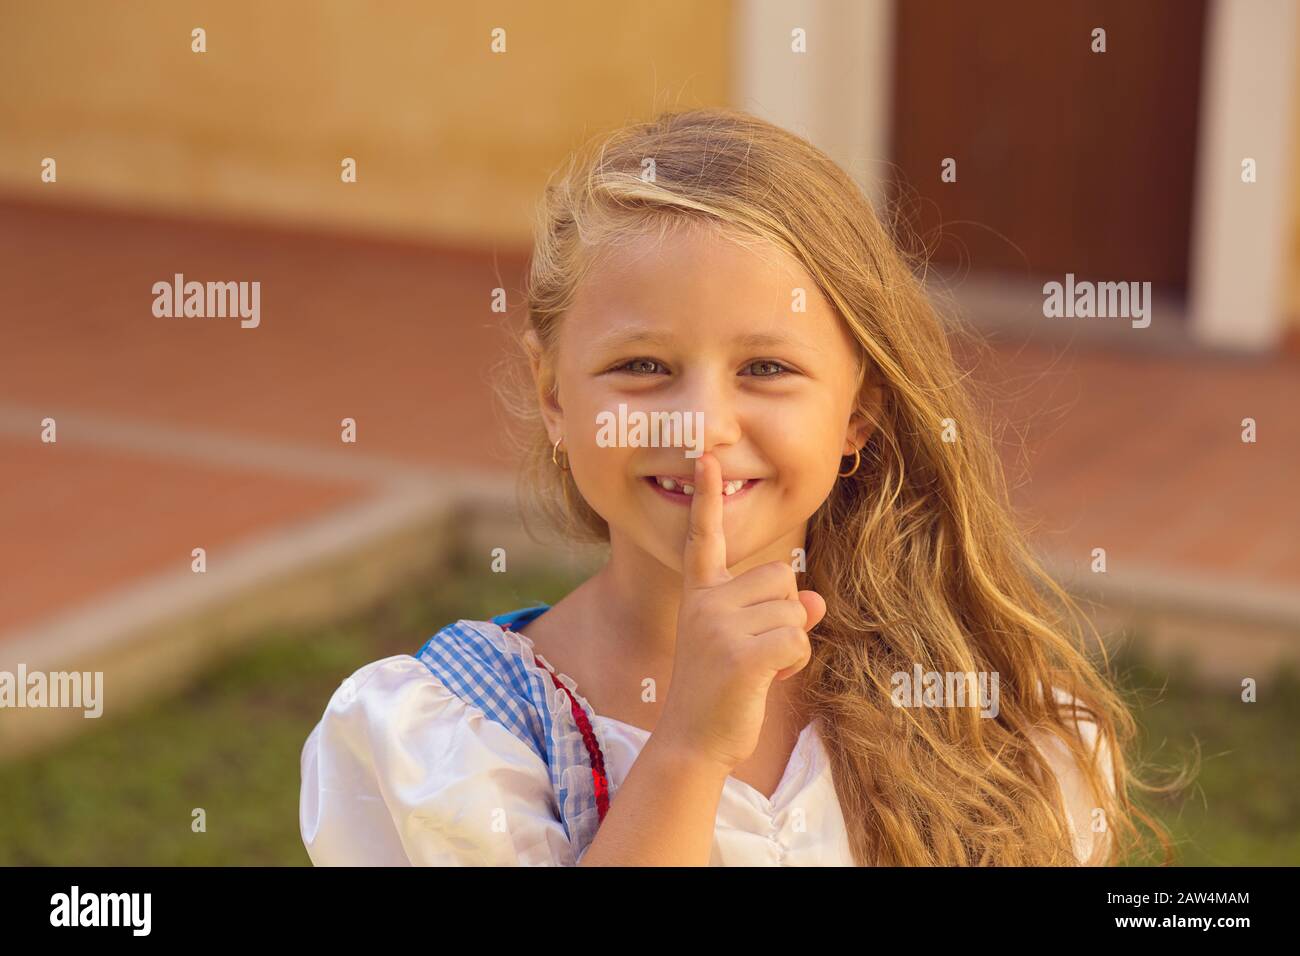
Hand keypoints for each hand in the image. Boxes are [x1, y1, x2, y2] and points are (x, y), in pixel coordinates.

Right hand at [654, 452, 825, 771]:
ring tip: (758, 668)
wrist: (694, 740)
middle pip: (780, 577)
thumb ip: (781, 613)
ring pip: (795, 609)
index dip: (707, 496)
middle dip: (784, 613)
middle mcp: (706, 601)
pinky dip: (795, 662)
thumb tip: (816, 601)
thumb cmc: (721, 690)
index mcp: (700, 593)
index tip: (705, 454)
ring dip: (791, 641)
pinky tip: (766, 679)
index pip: (704, 537)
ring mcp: (720, 625)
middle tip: (755, 650)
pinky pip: (798, 638)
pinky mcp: (742, 653)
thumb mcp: (749, 643)